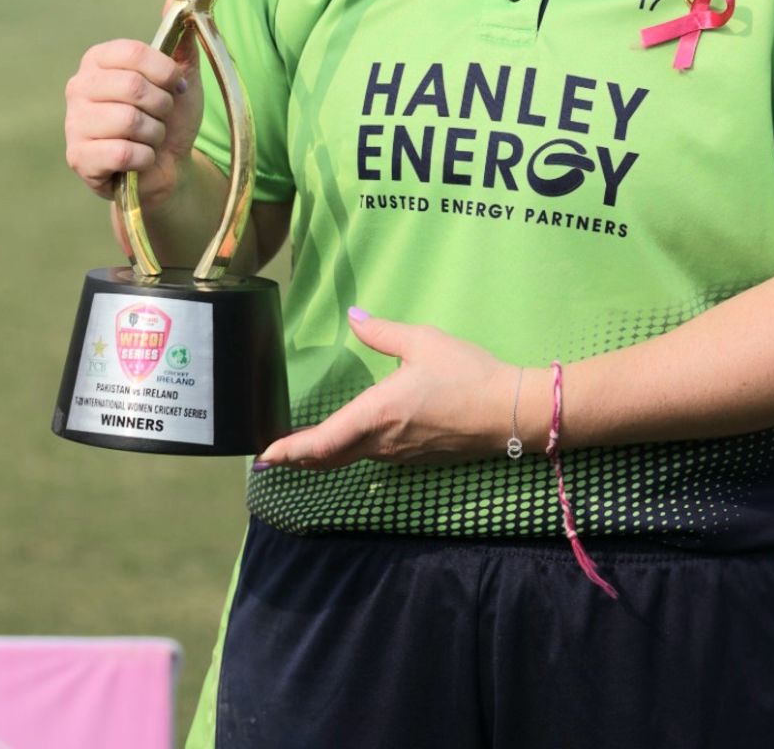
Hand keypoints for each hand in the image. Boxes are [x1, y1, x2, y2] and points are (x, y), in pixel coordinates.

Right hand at [64, 26, 201, 204]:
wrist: (168, 166)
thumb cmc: (171, 116)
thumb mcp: (182, 76)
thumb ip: (180, 38)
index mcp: (98, 60)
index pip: (134, 53)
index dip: (166, 72)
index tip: (178, 85)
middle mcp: (79, 86)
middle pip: (133, 87)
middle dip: (162, 106)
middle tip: (162, 115)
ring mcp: (74, 123)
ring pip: (128, 121)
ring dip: (154, 134)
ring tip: (150, 137)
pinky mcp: (78, 158)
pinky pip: (122, 153)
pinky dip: (144, 157)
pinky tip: (140, 158)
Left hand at [255, 312, 516, 470]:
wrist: (509, 411)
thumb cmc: (466, 373)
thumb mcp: (422, 341)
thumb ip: (382, 331)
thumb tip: (353, 315)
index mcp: (377, 413)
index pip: (321, 443)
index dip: (289, 451)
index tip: (264, 456)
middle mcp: (382, 442)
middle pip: (329, 457)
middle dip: (299, 457)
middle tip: (273, 454)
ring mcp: (399, 454)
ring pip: (351, 457)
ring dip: (324, 454)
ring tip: (303, 444)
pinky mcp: (416, 456)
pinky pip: (372, 455)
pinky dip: (350, 451)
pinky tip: (351, 437)